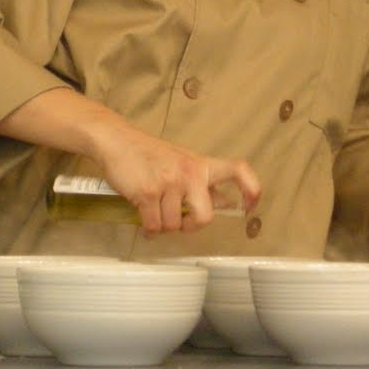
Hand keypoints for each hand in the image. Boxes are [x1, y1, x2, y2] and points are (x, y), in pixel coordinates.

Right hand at [0, 87, 260, 234]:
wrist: (117, 141)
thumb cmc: (150, 154)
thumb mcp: (181, 162)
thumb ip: (202, 183)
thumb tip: (226, 202)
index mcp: (201, 164)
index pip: (238, 170)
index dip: (251, 189)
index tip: (251, 206)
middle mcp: (189, 172)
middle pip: (205, 216)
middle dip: (191, 226)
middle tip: (180, 222)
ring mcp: (168, 182)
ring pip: (173, 226)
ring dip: (161, 225)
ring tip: (153, 209)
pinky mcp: (147, 193)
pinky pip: (153, 226)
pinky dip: (147, 227)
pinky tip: (142, 216)